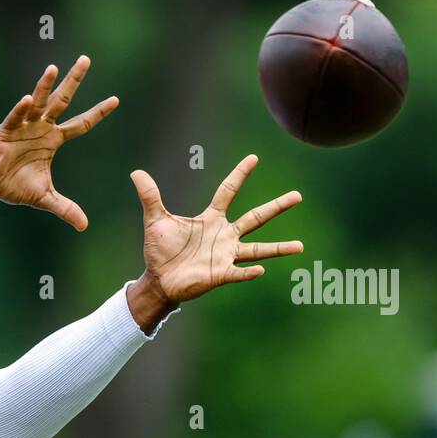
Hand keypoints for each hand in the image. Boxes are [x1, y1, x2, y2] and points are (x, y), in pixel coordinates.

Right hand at [0, 56, 119, 231]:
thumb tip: (84, 225)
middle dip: (74, 81)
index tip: (115, 100)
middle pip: (62, 101)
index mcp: (53, 140)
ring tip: (53, 69)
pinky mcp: (6, 131)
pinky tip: (29, 99)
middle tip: (85, 59)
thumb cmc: (15, 186)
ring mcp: (24, 126)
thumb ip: (65, 208)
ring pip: (39, 102)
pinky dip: (22, 109)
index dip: (97, 113)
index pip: (81, 124)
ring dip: (45, 86)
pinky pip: (16, 117)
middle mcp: (41, 128)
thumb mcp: (44, 198)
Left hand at [126, 155, 302, 329]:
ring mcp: (225, 255)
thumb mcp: (155, 220)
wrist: (158, 280)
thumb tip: (135, 172)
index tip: (254, 157)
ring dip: (278, 248)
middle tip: (298, 196)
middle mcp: (224, 235)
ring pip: (257, 248)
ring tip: (300, 247)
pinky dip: (248, 272)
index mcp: (211, 219)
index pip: (228, 191)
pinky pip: (238, 272)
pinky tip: (261, 269)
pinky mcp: (220, 274)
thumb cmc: (160, 251)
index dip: (239, 175)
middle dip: (276, 207)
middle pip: (255, 218)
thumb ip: (150, 196)